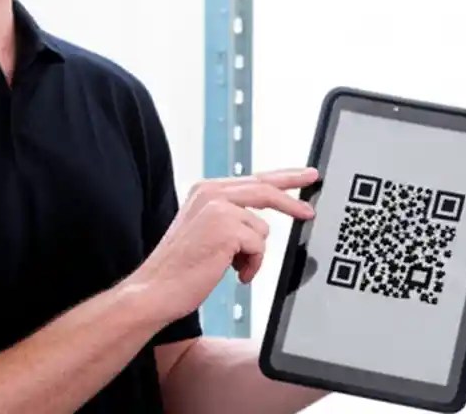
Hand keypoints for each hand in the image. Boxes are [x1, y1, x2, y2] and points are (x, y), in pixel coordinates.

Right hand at [131, 168, 318, 323]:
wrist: (155, 290)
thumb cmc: (180, 268)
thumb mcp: (205, 232)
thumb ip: (230, 218)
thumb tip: (260, 220)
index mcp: (205, 190)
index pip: (253, 179)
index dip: (283, 177)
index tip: (305, 175)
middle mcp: (211, 192)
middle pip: (266, 189)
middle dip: (292, 201)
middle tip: (310, 211)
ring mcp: (219, 208)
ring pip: (262, 228)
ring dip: (253, 254)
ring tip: (231, 267)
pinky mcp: (227, 228)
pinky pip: (259, 246)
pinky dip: (251, 265)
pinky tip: (232, 273)